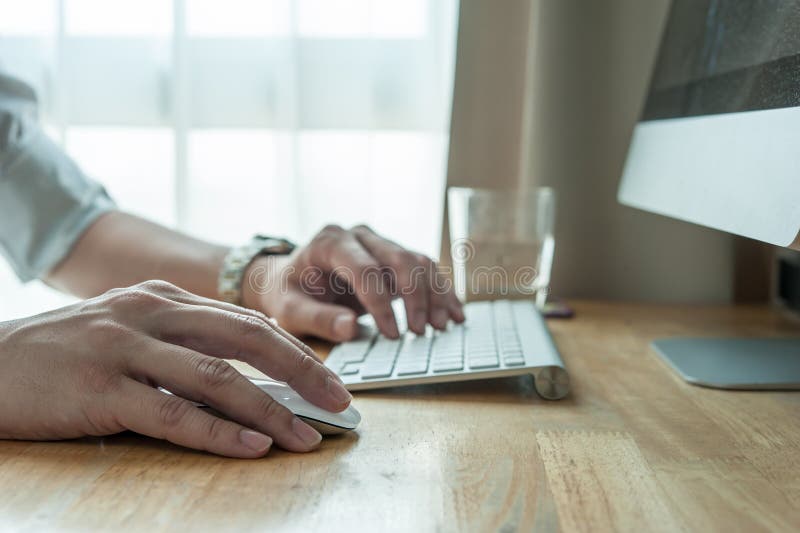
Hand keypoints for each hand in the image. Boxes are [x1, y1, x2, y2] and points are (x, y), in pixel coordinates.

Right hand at [0, 280, 351, 457]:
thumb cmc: (65, 353)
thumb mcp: (129, 330)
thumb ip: (182, 343)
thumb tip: (246, 378)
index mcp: (164, 298)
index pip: (246, 321)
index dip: (295, 351)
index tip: (328, 378)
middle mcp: (152, 313)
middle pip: (246, 338)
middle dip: (302, 371)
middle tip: (340, 401)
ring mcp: (125, 348)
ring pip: (217, 376)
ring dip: (270, 409)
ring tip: (306, 436)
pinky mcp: (101, 389)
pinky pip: (173, 413)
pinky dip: (219, 432)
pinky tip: (252, 446)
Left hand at [243, 225, 464, 341]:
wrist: (290, 278)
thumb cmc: (289, 293)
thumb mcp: (290, 310)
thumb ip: (318, 318)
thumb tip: (351, 328)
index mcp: (330, 242)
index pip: (365, 269)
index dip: (382, 304)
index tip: (393, 335)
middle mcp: (359, 235)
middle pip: (400, 258)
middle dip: (416, 297)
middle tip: (422, 332)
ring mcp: (378, 243)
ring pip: (418, 261)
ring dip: (435, 294)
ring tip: (442, 326)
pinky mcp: (392, 256)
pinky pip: (424, 269)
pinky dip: (440, 291)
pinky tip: (453, 313)